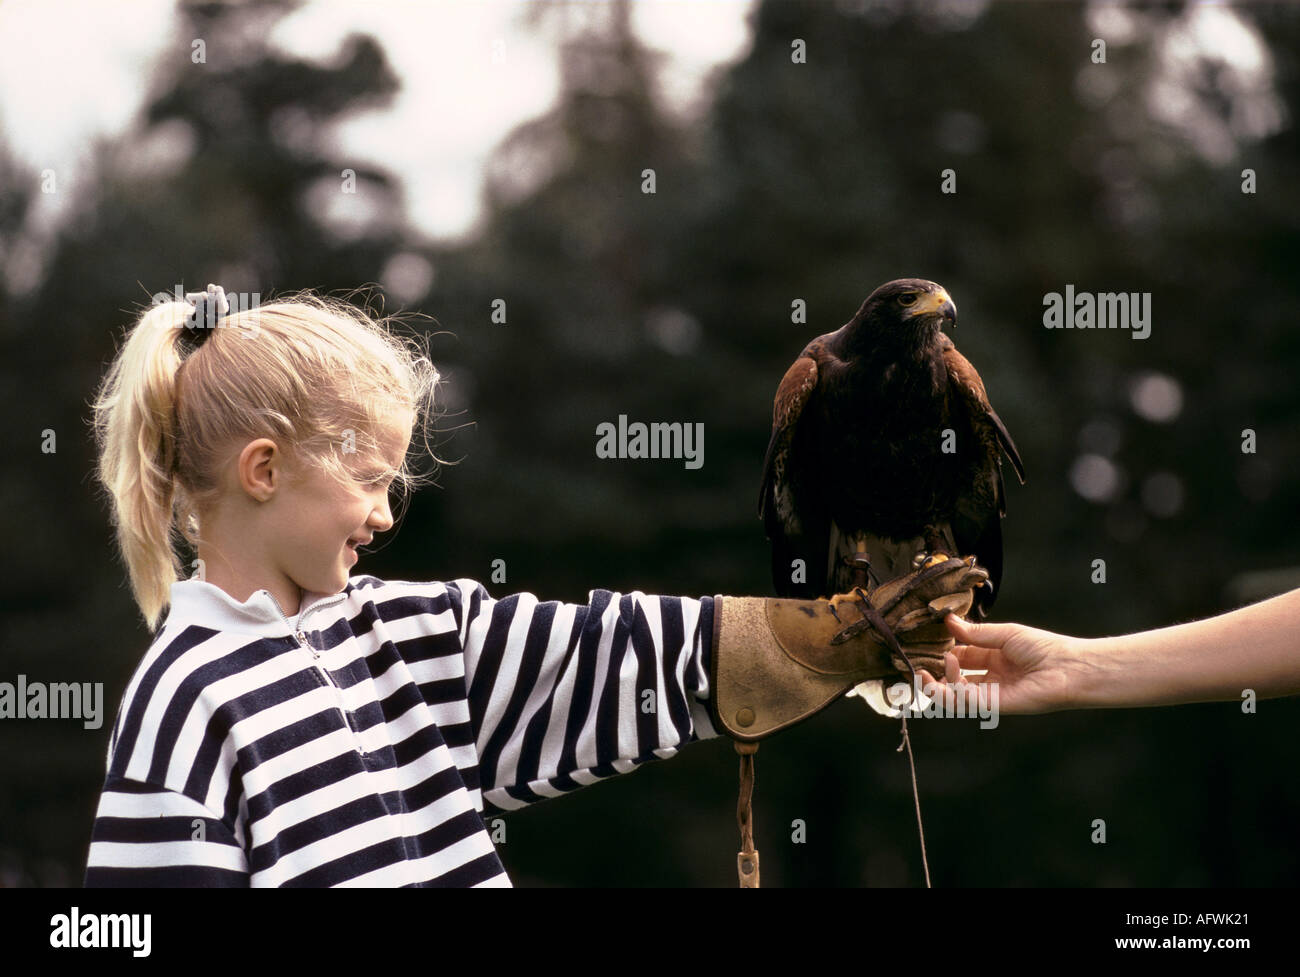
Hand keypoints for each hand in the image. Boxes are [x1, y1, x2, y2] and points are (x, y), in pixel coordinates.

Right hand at [914, 615, 1079, 714]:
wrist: (1067, 668)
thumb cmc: (1043, 648)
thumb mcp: (1004, 634)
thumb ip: (974, 633)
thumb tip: (948, 622)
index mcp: (992, 658)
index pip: (960, 658)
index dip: (943, 653)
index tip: (928, 645)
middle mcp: (989, 678)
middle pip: (953, 679)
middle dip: (935, 673)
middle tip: (923, 664)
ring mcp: (990, 694)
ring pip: (954, 696)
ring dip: (935, 687)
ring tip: (927, 674)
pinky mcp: (993, 707)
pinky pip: (964, 704)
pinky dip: (949, 694)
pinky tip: (943, 678)